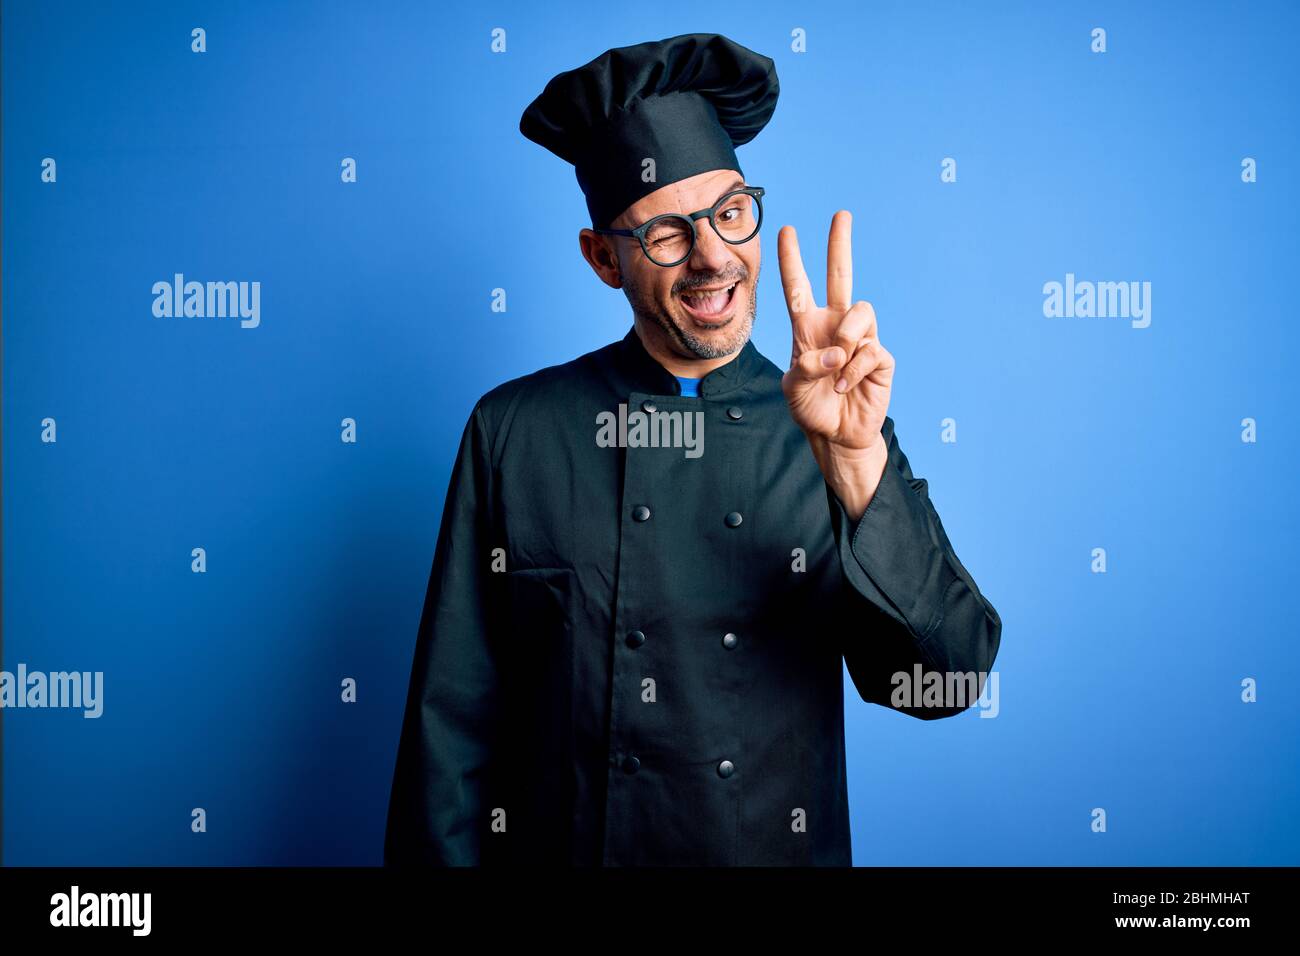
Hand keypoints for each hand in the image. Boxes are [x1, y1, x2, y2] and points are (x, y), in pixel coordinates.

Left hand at [778, 210, 894, 517]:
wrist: (837, 435)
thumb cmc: (811, 407)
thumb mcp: (792, 388)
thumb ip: (804, 366)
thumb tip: (835, 351)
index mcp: (808, 328)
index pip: (798, 287)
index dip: (791, 260)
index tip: (785, 231)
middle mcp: (835, 326)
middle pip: (840, 276)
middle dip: (839, 245)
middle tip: (841, 215)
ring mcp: (860, 340)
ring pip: (860, 312)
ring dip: (846, 338)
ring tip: (836, 367)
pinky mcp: (880, 358)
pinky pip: (870, 350)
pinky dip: (854, 370)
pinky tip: (846, 386)